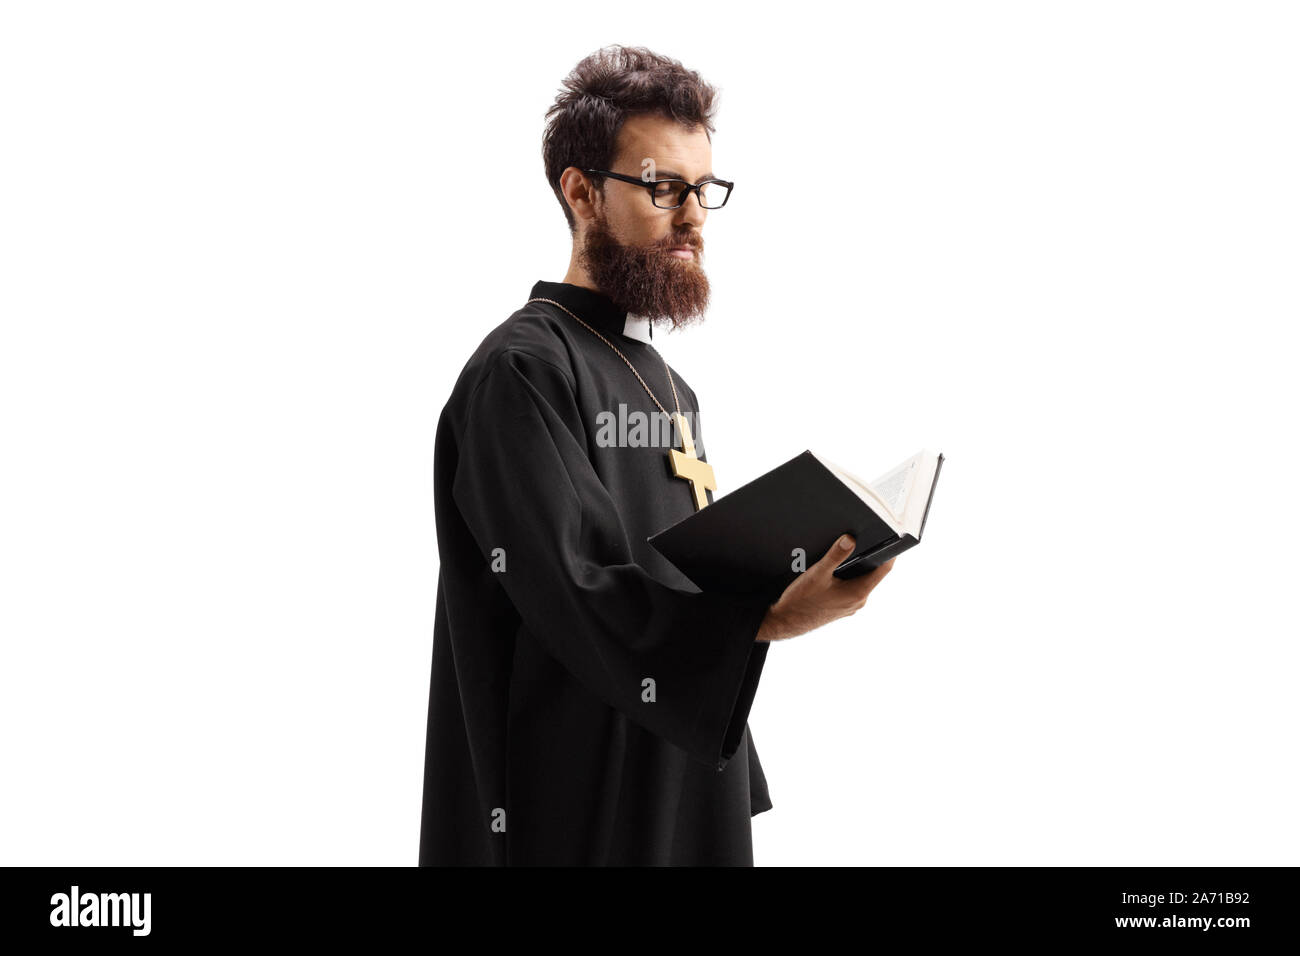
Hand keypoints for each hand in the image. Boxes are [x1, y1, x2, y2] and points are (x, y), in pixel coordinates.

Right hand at [755, 535, 895, 641]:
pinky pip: (850, 589)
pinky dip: (846, 578)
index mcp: (858, 593)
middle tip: (863, 540)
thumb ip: (835, 555)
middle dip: (868, 557)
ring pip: (860, 581)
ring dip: (855, 568)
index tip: (892, 538)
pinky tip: (831, 573)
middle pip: (872, 574)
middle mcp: (858, 601)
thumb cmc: (801, 601)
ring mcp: (850, 606)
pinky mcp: (841, 608)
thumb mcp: (818, 573)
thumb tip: (850, 539)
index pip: (884, 569)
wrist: (786, 622)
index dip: (889, 552)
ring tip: (844, 555)